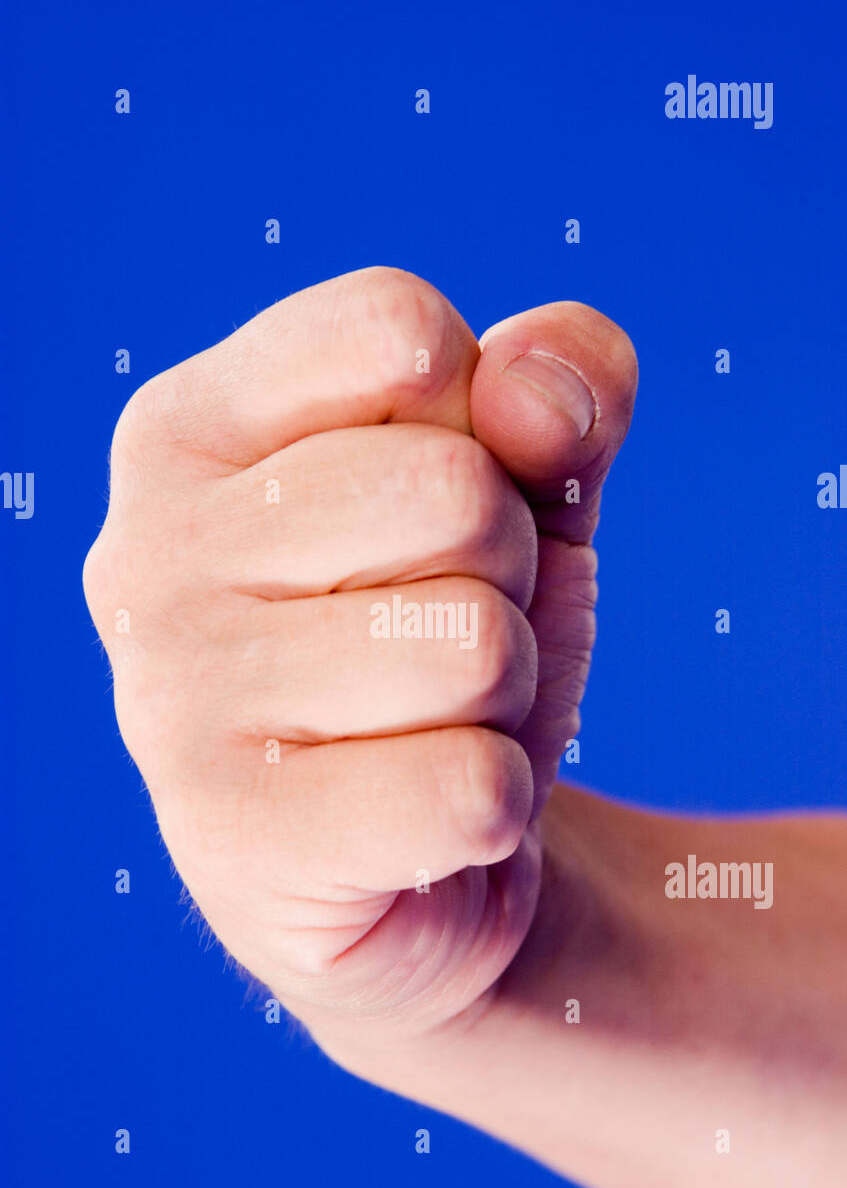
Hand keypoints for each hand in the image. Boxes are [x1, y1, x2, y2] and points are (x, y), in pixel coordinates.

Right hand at [83, 266, 636, 1054]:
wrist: (416, 854)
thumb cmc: (443, 639)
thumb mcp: (523, 491)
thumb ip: (560, 393)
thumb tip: (539, 390)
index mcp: (188, 428)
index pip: (399, 333)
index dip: (488, 423)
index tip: (442, 506)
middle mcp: (146, 554)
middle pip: (455, 492)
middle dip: (505, 576)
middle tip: (442, 642)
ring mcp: (170, 703)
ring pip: (472, 645)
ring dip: (503, 696)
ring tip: (428, 724)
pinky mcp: (234, 844)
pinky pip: (467, 788)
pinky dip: (495, 807)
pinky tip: (423, 819)